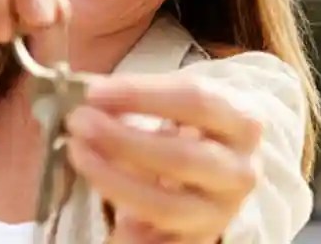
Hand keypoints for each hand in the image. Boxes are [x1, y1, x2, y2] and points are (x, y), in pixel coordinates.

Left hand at [66, 73, 262, 242]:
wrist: (219, 169)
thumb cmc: (193, 125)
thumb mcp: (180, 101)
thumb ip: (140, 96)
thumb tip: (88, 93)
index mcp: (244, 122)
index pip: (195, 101)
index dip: (140, 95)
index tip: (93, 92)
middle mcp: (241, 171)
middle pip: (180, 157)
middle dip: (122, 139)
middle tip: (78, 122)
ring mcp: (219, 213)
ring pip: (164, 206)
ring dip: (112, 180)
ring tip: (77, 152)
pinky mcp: (196, 242)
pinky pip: (153, 241)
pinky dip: (121, 226)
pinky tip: (95, 194)